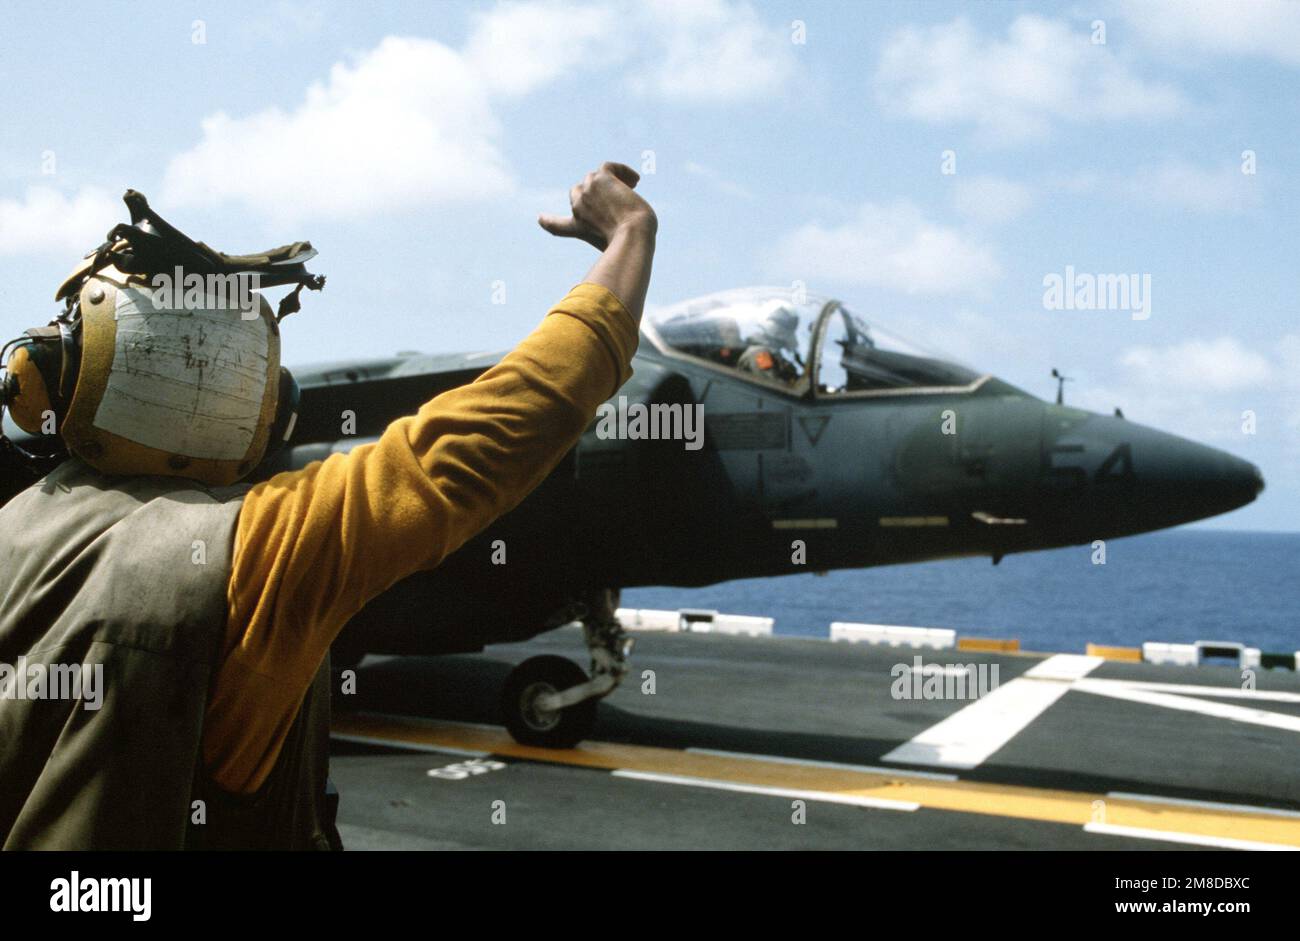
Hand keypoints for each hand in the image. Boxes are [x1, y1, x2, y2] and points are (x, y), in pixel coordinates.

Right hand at [539, 162, 656, 250]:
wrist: (632, 236)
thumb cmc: (631, 245)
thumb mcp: (618, 244)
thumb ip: (614, 232)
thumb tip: (624, 226)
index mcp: (579, 229)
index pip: (558, 226)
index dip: (549, 221)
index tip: (541, 218)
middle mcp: (578, 209)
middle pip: (581, 192)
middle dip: (598, 195)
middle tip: (620, 202)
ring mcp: (587, 192)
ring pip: (595, 177)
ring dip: (613, 182)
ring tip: (632, 189)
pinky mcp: (600, 179)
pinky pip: (609, 167)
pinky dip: (622, 171)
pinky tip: (635, 181)